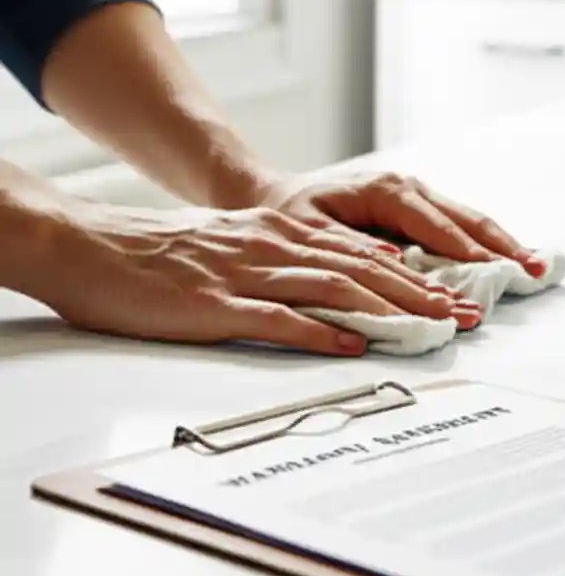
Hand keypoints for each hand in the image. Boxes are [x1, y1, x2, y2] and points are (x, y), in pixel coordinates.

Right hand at [22, 199, 483, 355]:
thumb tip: (341, 290)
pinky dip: (322, 331)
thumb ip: (288, 262)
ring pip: (334, 287)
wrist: (90, 245)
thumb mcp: (238, 244)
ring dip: (389, 309)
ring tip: (429, 327)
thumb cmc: (162, 254)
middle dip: (421, 293)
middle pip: (364, 267)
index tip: (455, 297)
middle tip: (464, 316)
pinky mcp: (216, 304)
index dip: (415, 276)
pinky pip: (278, 317)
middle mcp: (274, 246)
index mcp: (281, 231)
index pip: (364, 253)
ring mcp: (247, 274)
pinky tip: (354, 344)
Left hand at [256, 172, 546, 278]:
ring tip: (537, 268)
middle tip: (537, 270)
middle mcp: (409, 187)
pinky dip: (487, 245)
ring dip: (504, 246)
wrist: (275, 193)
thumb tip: (396, 265)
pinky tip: (511, 261)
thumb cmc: (289, 214)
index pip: (437, 226)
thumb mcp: (310, 232)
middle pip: (467, 219)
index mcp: (385, 190)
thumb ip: (351, 248)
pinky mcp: (420, 209)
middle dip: (504, 246)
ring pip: (471, 221)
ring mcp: (418, 196)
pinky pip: (460, 227)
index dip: (468, 252)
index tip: (495, 273)